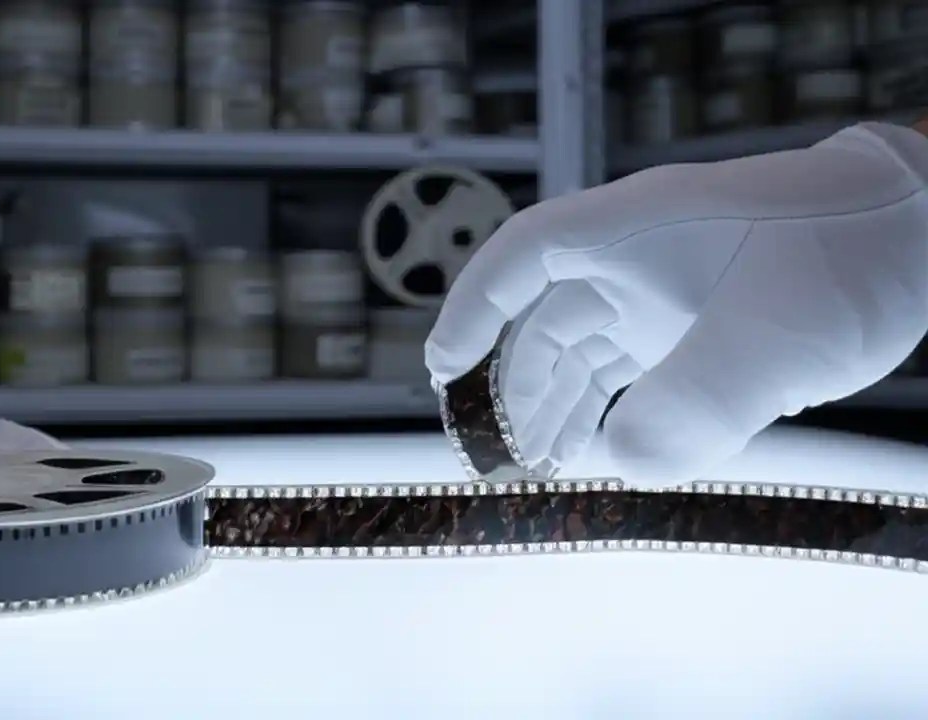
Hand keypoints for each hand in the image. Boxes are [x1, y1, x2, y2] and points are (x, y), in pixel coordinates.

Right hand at [426, 121, 927, 486]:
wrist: (922, 237)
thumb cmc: (847, 259)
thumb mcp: (775, 336)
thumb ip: (695, 403)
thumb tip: (623, 463)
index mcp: (636, 232)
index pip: (525, 258)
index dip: (474, 308)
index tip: (444, 367)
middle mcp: (640, 260)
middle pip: (545, 320)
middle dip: (514, 385)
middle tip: (495, 454)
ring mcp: (670, 294)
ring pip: (587, 352)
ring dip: (559, 406)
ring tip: (543, 466)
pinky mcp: (702, 327)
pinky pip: (635, 373)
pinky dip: (611, 410)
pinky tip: (605, 451)